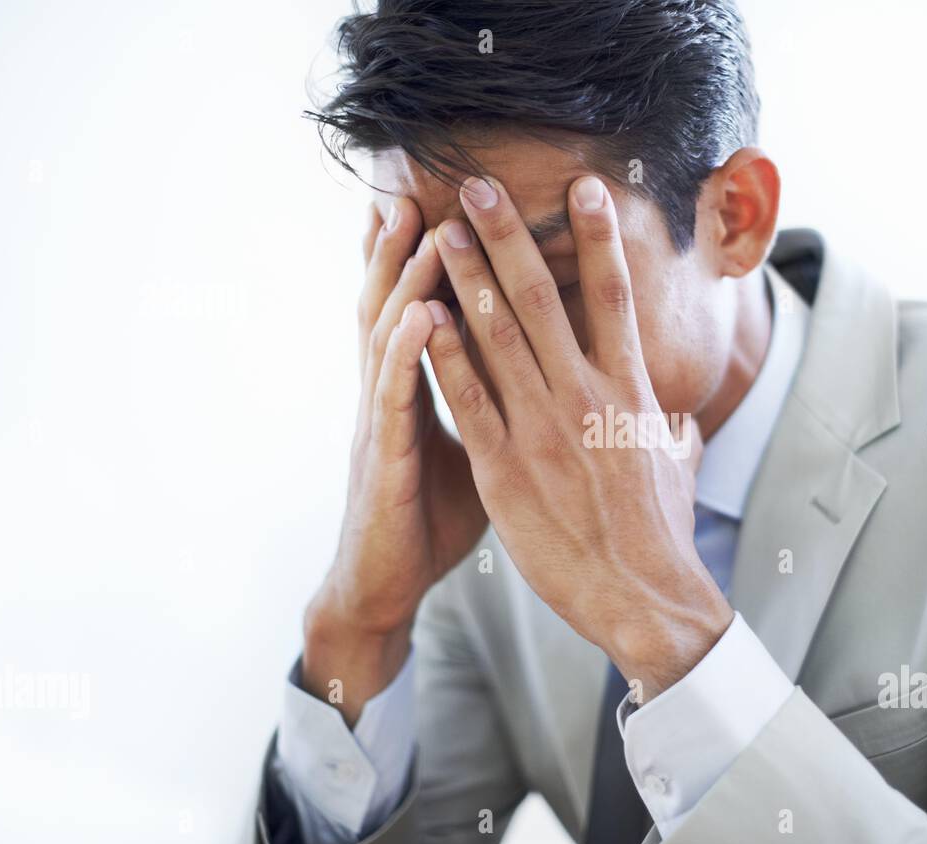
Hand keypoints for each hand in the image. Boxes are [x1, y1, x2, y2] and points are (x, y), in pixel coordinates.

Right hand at [303, 198, 487, 723]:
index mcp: (416, 389)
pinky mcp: (387, 460)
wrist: (385, 581)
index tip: (445, 202)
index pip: (422, 306)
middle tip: (417, 180)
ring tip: (415, 221)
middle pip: (396, 302)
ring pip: (388, 335)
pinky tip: (420, 316)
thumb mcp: (475, 451)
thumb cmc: (429, 516)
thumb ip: (494, 407)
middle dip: (405, 243)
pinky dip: (404, 355)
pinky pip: (396, 400)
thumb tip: (542, 383)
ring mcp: (384, 423)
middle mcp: (393, 394)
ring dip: (401, 276)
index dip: (426, 257)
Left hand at [422, 174, 732, 699]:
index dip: (598, 239)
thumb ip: (669, 427)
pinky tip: (420, 315)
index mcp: (632, 391)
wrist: (643, 595)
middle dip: (509, 236)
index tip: (584, 188)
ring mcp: (542, 429)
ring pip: (498, 335)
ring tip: (440, 229)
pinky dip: (443, 351)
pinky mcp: (504, 467)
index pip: (614, 298)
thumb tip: (678, 413)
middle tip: (480, 186)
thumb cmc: (663, 533)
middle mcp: (586, 397)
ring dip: (466, 275)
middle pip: (542, 298)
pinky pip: (468, 397)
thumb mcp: (677, 465)